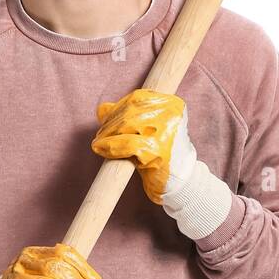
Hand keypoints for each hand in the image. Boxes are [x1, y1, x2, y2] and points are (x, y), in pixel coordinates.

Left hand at [90, 88, 195, 204]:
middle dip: (110, 123)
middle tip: (101, 135)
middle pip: (130, 112)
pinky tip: (101, 150)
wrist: (179, 179)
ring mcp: (165, 132)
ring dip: (107, 134)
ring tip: (99, 143)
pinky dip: (110, 147)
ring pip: (126, 125)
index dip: (117, 108)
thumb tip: (102, 108)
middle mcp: (171, 115)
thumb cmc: (162, 152)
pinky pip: (127, 144)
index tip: (106, 119)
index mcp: (172, 104)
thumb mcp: (148, 128)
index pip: (137, 98)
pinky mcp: (158, 151)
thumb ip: (128, 115)